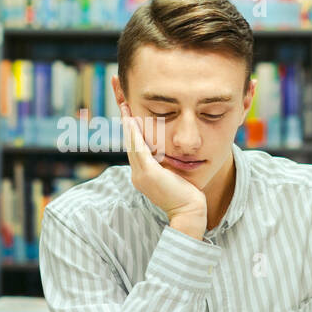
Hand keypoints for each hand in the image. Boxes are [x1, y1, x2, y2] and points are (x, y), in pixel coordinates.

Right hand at [118, 101, 206, 233]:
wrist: (190, 211)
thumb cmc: (187, 193)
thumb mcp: (174, 175)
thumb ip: (168, 164)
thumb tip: (170, 151)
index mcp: (143, 173)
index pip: (135, 145)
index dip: (130, 127)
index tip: (127, 108)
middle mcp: (138, 173)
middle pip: (129, 141)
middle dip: (125, 119)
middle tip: (121, 101)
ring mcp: (141, 174)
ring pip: (131, 143)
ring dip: (126, 122)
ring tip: (124, 103)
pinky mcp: (148, 174)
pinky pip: (138, 149)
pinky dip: (134, 134)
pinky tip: (131, 119)